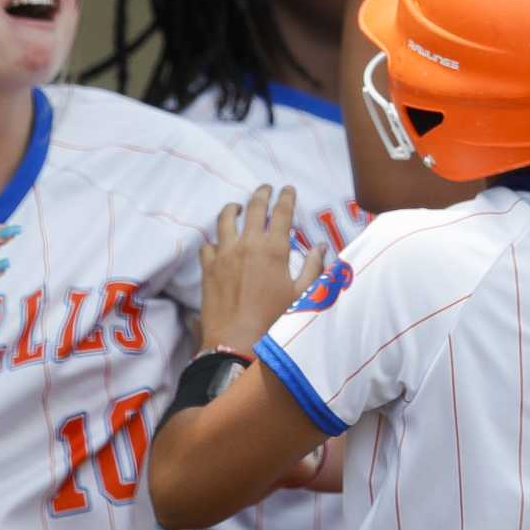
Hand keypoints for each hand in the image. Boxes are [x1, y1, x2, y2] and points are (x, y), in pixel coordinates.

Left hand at [199, 187, 325, 354]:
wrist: (237, 341)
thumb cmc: (274, 320)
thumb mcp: (302, 295)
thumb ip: (314, 267)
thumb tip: (321, 247)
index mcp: (274, 249)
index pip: (282, 212)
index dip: (286, 197)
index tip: (288, 189)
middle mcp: (248, 245)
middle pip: (254, 208)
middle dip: (262, 194)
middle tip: (266, 188)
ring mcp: (225, 255)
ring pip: (225, 220)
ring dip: (233, 209)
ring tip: (237, 207)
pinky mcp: (208, 268)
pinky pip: (208, 246)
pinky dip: (214, 241)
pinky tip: (218, 243)